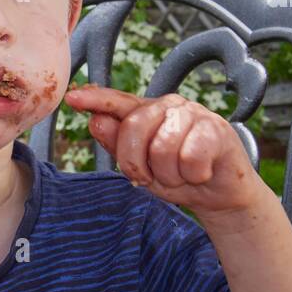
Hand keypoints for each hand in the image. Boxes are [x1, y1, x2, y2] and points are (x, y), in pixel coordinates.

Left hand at [63, 85, 269, 221]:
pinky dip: (193, 175)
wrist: (218, 193)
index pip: (117, 102)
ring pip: (163, 146)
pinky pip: (190, 157)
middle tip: (150, 177)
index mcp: (146, 112)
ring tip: (180, 174)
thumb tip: (96, 121)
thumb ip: (118, 145)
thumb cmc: (177, 176)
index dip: (95, 99)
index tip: (73, 98)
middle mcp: (168, 106)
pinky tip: (201, 172)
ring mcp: (193, 113)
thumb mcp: (141, 167)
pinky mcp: (217, 128)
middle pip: (134, 127)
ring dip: (169, 174)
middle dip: (136, 163)